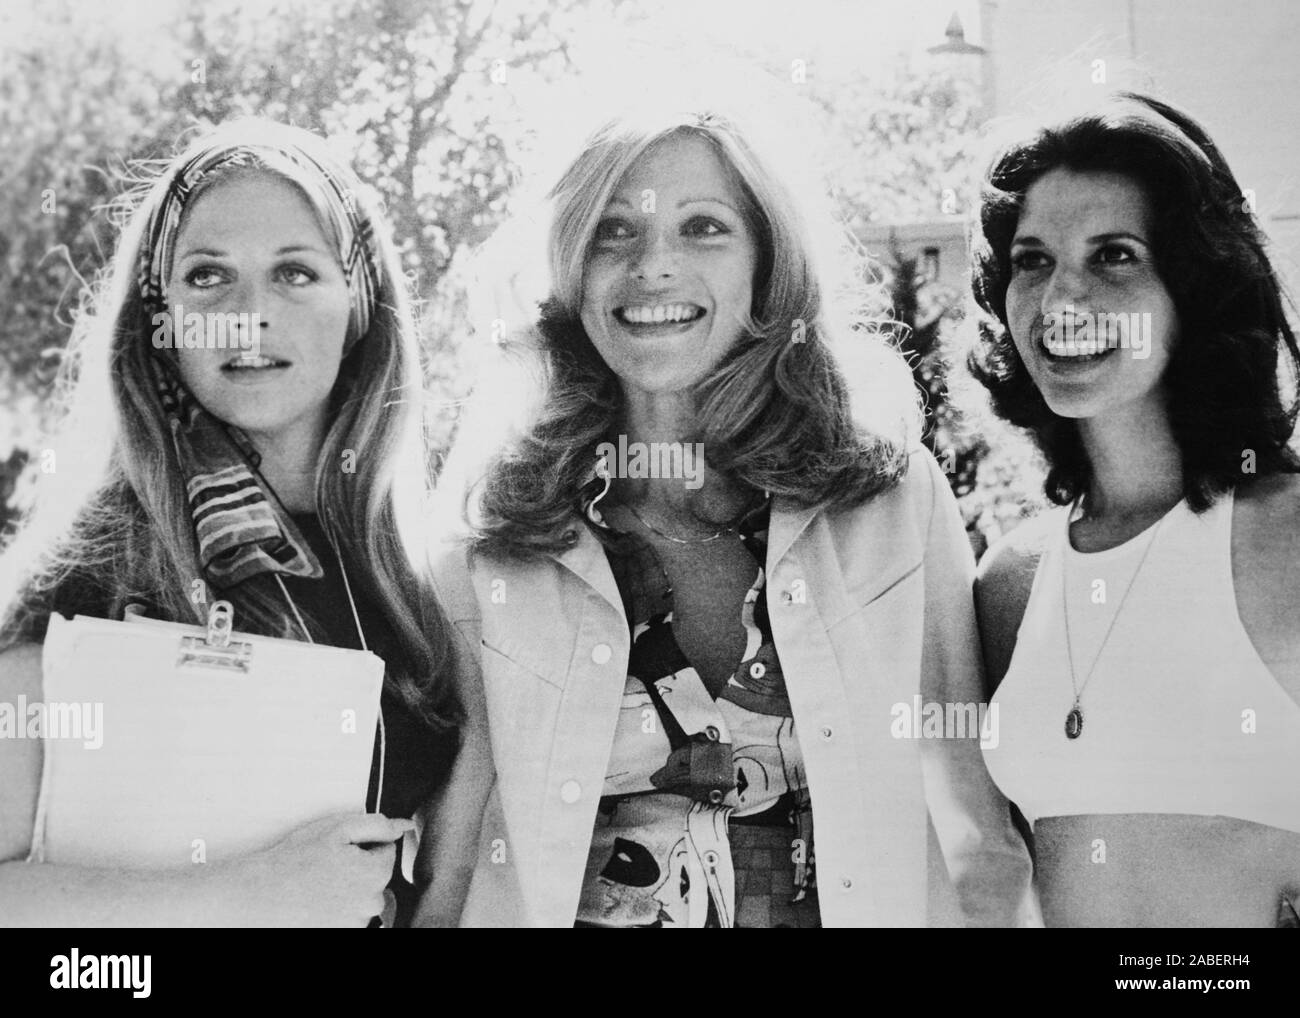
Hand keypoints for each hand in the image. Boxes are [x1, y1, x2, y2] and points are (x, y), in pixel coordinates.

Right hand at [232, 813, 413, 927]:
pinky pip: (350, 918)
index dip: (364, 846)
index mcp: (376, 873)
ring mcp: (357, 924)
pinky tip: (317, 904)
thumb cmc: (295, 860)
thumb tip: (404, 825)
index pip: (387, 853)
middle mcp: (372, 904)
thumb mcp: (336, 828)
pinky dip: (338, 910)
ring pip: (363, 900)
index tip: (339, 850)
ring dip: (348, 892)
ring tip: (317, 887)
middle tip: (325, 868)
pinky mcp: (343, 934)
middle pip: (377, 879)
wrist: (258, 896)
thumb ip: (377, 825)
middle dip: (358, 870)